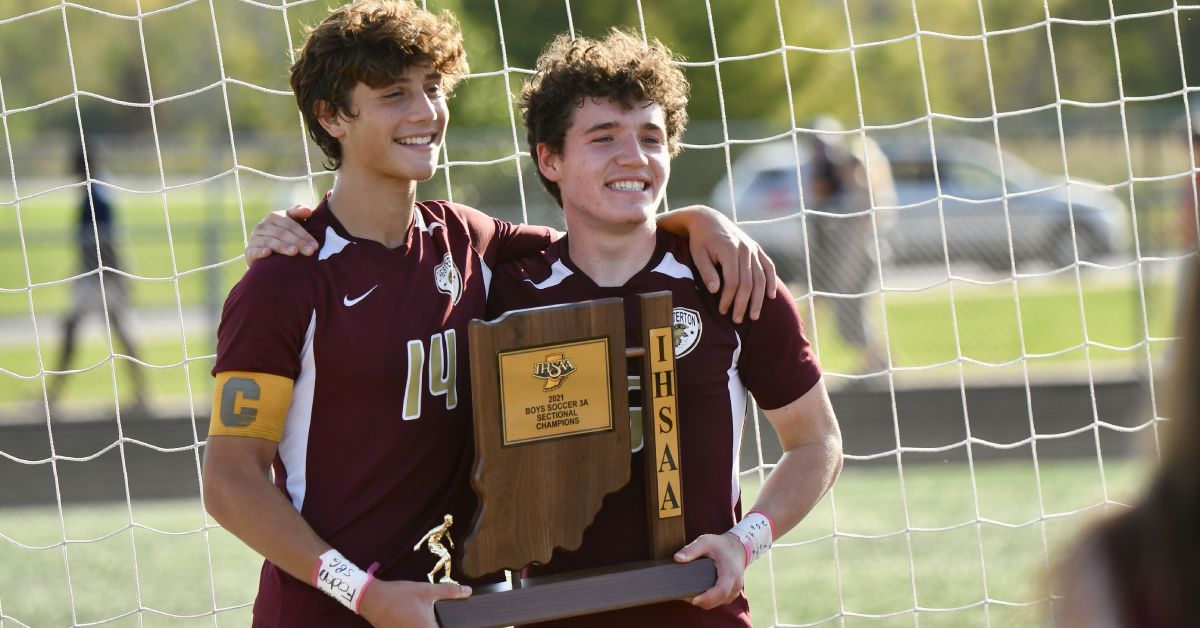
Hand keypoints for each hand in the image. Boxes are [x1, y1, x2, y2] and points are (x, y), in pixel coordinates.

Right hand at [244, 205, 318, 264]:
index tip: (315, 245)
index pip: (290, 224)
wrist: (266, 253)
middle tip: (310, 251)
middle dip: (297, 242)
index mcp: (273, 217)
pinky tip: (268, 253)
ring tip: (294, 252)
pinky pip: (254, 250)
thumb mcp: (292, 222)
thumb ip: (299, 213)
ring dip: (283, 247)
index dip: (303, 234)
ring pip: (270, 241)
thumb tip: (308, 211)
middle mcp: (262, 226)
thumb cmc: (284, 236)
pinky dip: (260, 251)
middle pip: (282, 233)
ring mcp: (254, 238)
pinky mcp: (249, 251)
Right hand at [358, 578, 471, 627]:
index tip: (459, 626)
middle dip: (439, 625)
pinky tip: (415, 621)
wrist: (372, 599)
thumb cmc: (399, 595)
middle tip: (439, 618)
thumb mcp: (427, 591)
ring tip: (425, 617)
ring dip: (427, 626)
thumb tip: (468, 591)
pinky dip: (416, 627)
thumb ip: (449, 592)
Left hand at [674, 532, 746, 609]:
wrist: (737, 548)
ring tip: (688, 591)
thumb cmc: (721, 545)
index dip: (707, 598)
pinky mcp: (731, 595)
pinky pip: (718, 602)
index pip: (721, 591)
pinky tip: (697, 592)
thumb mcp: (706, 541)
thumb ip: (691, 550)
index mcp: (730, 572)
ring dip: (703, 601)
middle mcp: (735, 585)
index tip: (693, 600)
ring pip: (716, 604)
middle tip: (682, 593)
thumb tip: (677, 558)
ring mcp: (734, 592)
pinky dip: (708, 600)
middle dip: (699, 600)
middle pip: (716, 601)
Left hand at [681, 205, 777, 322]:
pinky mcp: (757, 248)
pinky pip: (768, 266)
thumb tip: (715, 291)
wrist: (708, 219)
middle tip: (738, 320)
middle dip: (743, 304)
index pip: (733, 281)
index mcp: (730, 250)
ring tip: (755, 316)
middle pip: (749, 282)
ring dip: (759, 299)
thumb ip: (707, 272)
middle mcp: (745, 249)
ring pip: (761, 277)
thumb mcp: (698, 255)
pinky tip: (771, 296)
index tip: (722, 311)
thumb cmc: (700, 240)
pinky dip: (771, 281)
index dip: (728, 298)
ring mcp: (753, 248)